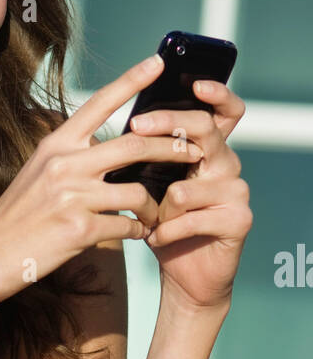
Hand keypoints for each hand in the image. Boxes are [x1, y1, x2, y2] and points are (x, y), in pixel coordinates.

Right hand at [0, 53, 197, 313]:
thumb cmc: (15, 220)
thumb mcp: (37, 177)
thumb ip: (71, 160)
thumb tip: (110, 150)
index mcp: (55, 145)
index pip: (98, 103)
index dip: (131, 80)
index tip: (159, 63)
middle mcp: (64, 164)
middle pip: (135, 145)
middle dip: (172, 147)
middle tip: (194, 151)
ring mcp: (71, 197)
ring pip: (137, 191)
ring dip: (155, 204)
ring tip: (158, 213)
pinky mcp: (79, 230)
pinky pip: (127, 225)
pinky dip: (139, 230)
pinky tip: (139, 233)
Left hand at [133, 80, 251, 311]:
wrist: (185, 276)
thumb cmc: (164, 226)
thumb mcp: (150, 186)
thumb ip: (144, 158)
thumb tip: (118, 129)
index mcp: (209, 151)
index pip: (223, 111)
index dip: (216, 94)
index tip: (193, 82)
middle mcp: (228, 164)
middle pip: (205, 131)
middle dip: (168, 124)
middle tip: (136, 127)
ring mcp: (237, 191)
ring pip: (186, 186)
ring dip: (159, 208)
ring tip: (151, 222)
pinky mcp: (240, 219)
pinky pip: (192, 217)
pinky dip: (167, 231)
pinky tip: (157, 238)